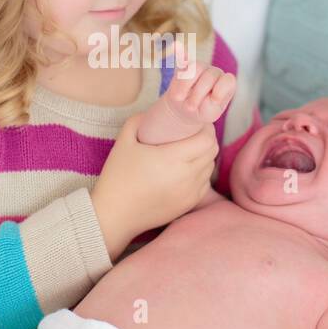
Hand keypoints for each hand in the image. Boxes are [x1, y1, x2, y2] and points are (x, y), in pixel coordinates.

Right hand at [91, 112, 218, 254]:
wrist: (115, 215)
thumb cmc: (117, 177)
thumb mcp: (124, 141)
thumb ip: (140, 120)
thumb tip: (156, 113)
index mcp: (172, 158)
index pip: (206, 139)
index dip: (205, 127)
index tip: (196, 122)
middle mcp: (186, 176)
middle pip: (212, 151)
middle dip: (207, 139)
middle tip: (194, 133)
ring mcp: (190, 193)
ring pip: (210, 167)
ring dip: (204, 156)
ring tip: (189, 150)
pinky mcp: (188, 205)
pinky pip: (205, 183)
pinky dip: (200, 173)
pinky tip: (185, 170)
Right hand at [158, 37, 235, 127]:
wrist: (186, 109)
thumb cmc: (201, 111)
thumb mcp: (208, 113)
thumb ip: (210, 104)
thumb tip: (209, 92)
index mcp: (225, 83)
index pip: (228, 80)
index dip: (220, 91)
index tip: (212, 101)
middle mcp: (214, 72)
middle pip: (209, 76)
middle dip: (198, 94)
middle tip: (190, 107)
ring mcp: (199, 67)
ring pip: (194, 68)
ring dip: (185, 85)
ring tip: (179, 98)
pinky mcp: (184, 65)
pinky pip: (182, 56)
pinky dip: (179, 51)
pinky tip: (175, 46)